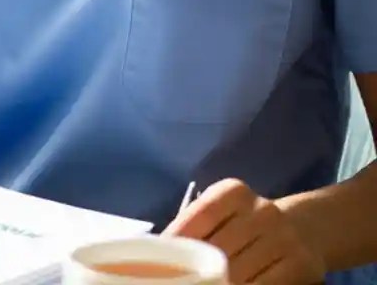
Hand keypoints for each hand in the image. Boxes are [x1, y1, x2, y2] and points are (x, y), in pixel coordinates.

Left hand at [164, 179, 325, 283]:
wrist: (308, 227)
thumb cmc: (248, 222)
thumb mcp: (223, 212)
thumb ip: (196, 225)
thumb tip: (161, 248)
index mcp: (233, 193)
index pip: (200, 216)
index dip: (178, 239)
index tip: (160, 258)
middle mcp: (262, 212)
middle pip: (217, 249)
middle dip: (194, 268)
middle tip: (178, 277)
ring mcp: (284, 239)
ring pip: (238, 272)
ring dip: (215, 282)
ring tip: (198, 283)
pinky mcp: (302, 265)